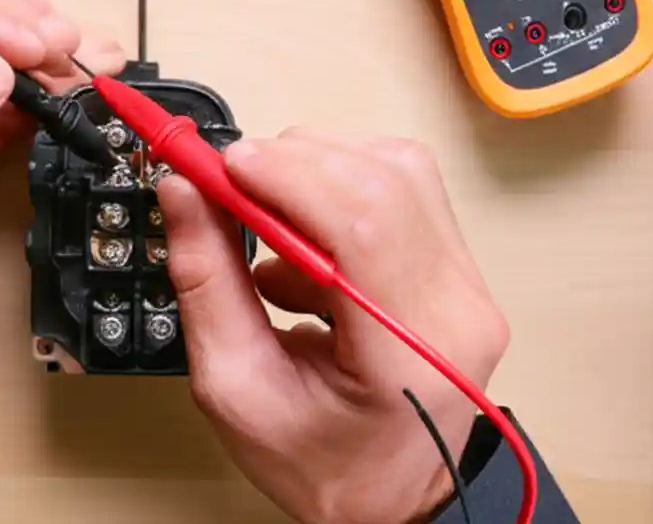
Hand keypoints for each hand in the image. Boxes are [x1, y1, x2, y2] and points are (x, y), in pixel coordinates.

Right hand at [158, 130, 508, 523]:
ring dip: (317, 173)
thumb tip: (183, 193)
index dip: (289, 177)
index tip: (223, 165)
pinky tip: (301, 254)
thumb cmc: (322, 465)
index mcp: (406, 356)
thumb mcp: (237, 389)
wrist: (392, 499)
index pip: (364, 226)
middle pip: (384, 182)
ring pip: (398, 171)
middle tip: (227, 181)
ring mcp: (468, 285)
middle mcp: (456, 309)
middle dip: (294, 162)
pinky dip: (339, 194)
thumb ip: (207, 284)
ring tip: (266, 225)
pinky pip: (403, 192)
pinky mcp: (459, 269)